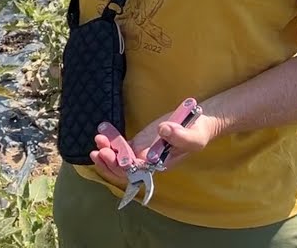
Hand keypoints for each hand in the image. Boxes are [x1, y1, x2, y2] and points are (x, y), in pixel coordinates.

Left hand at [88, 110, 217, 185]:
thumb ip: (180, 136)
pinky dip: (111, 142)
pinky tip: (102, 133)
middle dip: (109, 162)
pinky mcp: (139, 142)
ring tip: (98, 140)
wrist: (199, 123)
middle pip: (124, 170)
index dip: (121, 167)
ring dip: (107, 153)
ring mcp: (142, 152)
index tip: (110, 155)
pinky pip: (122, 146)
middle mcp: (148, 162)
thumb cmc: (198, 132)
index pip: (136, 173)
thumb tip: (163, 130)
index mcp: (159, 164)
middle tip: (98, 150)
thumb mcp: (194, 136)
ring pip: (120, 159)